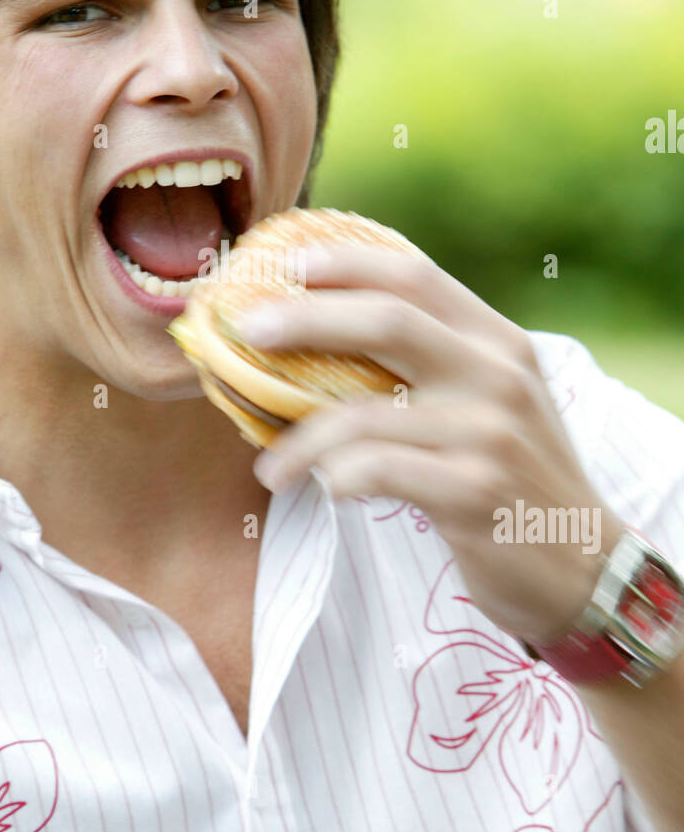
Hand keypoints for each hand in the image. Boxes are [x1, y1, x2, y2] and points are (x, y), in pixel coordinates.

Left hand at [235, 242, 621, 644]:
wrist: (585, 568)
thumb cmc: (516, 479)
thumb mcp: (493, 402)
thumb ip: (432, 364)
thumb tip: (323, 337)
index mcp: (497, 341)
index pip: (412, 275)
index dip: (342, 263)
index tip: (283, 265)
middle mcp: (498, 375)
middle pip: (385, 321)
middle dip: (305, 318)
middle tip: (247, 330)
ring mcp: (490, 433)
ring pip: (362, 414)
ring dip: (299, 442)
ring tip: (272, 470)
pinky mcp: (475, 491)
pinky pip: (375, 472)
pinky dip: (337, 479)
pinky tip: (329, 490)